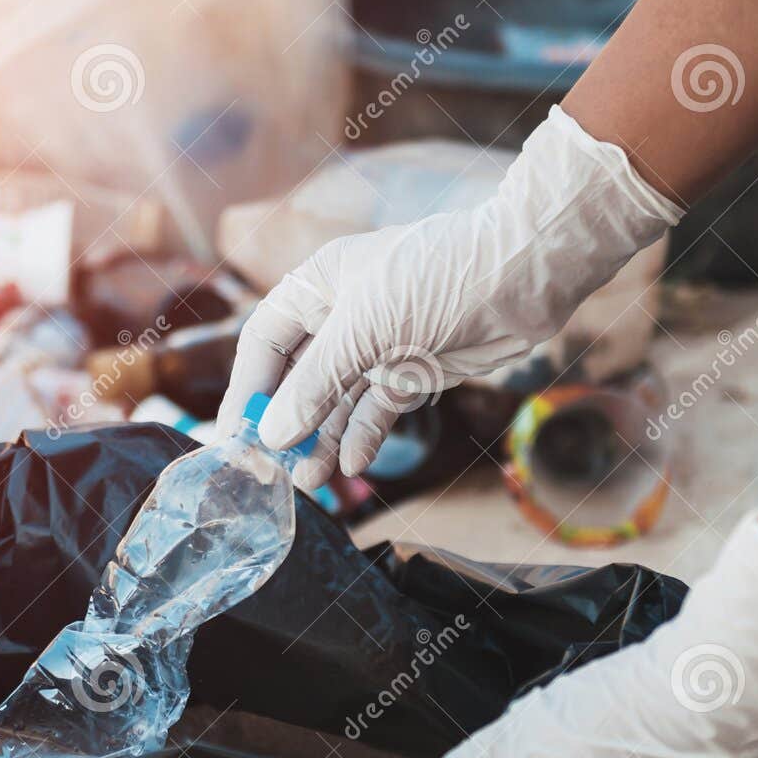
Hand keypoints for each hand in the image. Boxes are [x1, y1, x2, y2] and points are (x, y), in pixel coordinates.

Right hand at [216, 105, 683, 488]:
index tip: (235, 438)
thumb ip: (314, 384)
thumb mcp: (363, 330)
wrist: (521, 275)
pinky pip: (377, 411)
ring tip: (311, 482)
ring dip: (323, 441)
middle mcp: (343, 317)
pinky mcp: (415, 371)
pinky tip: (355, 467)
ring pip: (337, 402)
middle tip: (270, 472)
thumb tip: (273, 433)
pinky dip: (365, 438)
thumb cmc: (436, 280)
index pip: (264, 343)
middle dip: (285, 425)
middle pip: (297, 378)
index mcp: (318, 287)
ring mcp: (380, 346)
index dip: (246, 390)